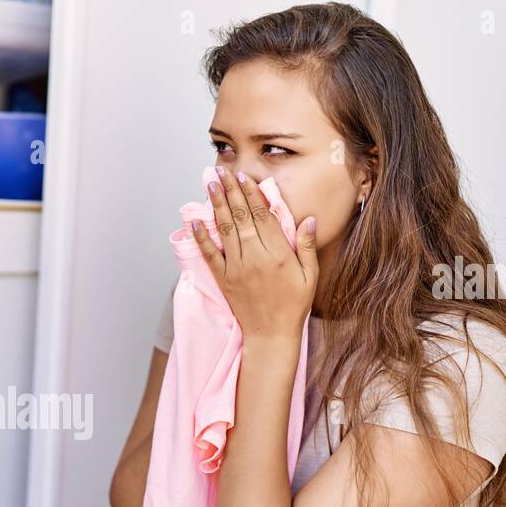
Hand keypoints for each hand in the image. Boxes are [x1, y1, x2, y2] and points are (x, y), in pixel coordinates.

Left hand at [190, 167, 317, 340]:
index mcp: (278, 254)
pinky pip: (211, 255)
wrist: (271, 334)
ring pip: (226, 230)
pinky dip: (202, 238)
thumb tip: (309, 219)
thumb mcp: (309, 276)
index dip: (252, 194)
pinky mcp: (224, 279)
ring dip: (217, 206)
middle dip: (230, 192)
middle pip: (241, 218)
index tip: (244, 177)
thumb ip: (307, 247)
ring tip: (210, 185)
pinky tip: (196, 222)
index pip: (262, 216)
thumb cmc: (293, 305)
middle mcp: (255, 258)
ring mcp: (237, 268)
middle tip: (222, 172)